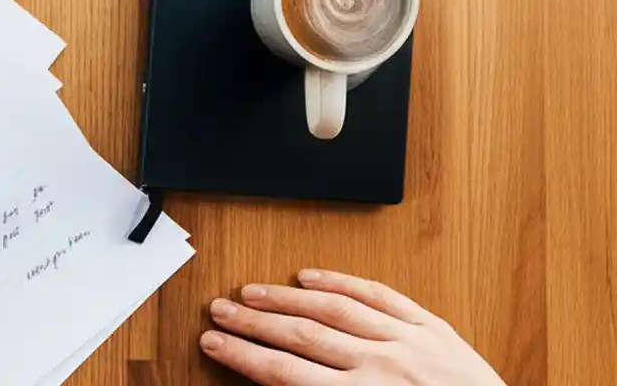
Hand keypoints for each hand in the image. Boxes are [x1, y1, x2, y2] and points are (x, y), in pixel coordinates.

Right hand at [200, 269, 505, 385]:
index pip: (284, 373)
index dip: (242, 355)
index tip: (213, 342)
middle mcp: (381, 368)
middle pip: (300, 336)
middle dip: (252, 323)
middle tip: (219, 310)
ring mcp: (408, 343)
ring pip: (333, 308)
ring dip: (286, 297)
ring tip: (252, 292)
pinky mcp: (433, 328)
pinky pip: (380, 295)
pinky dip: (342, 281)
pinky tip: (312, 275)